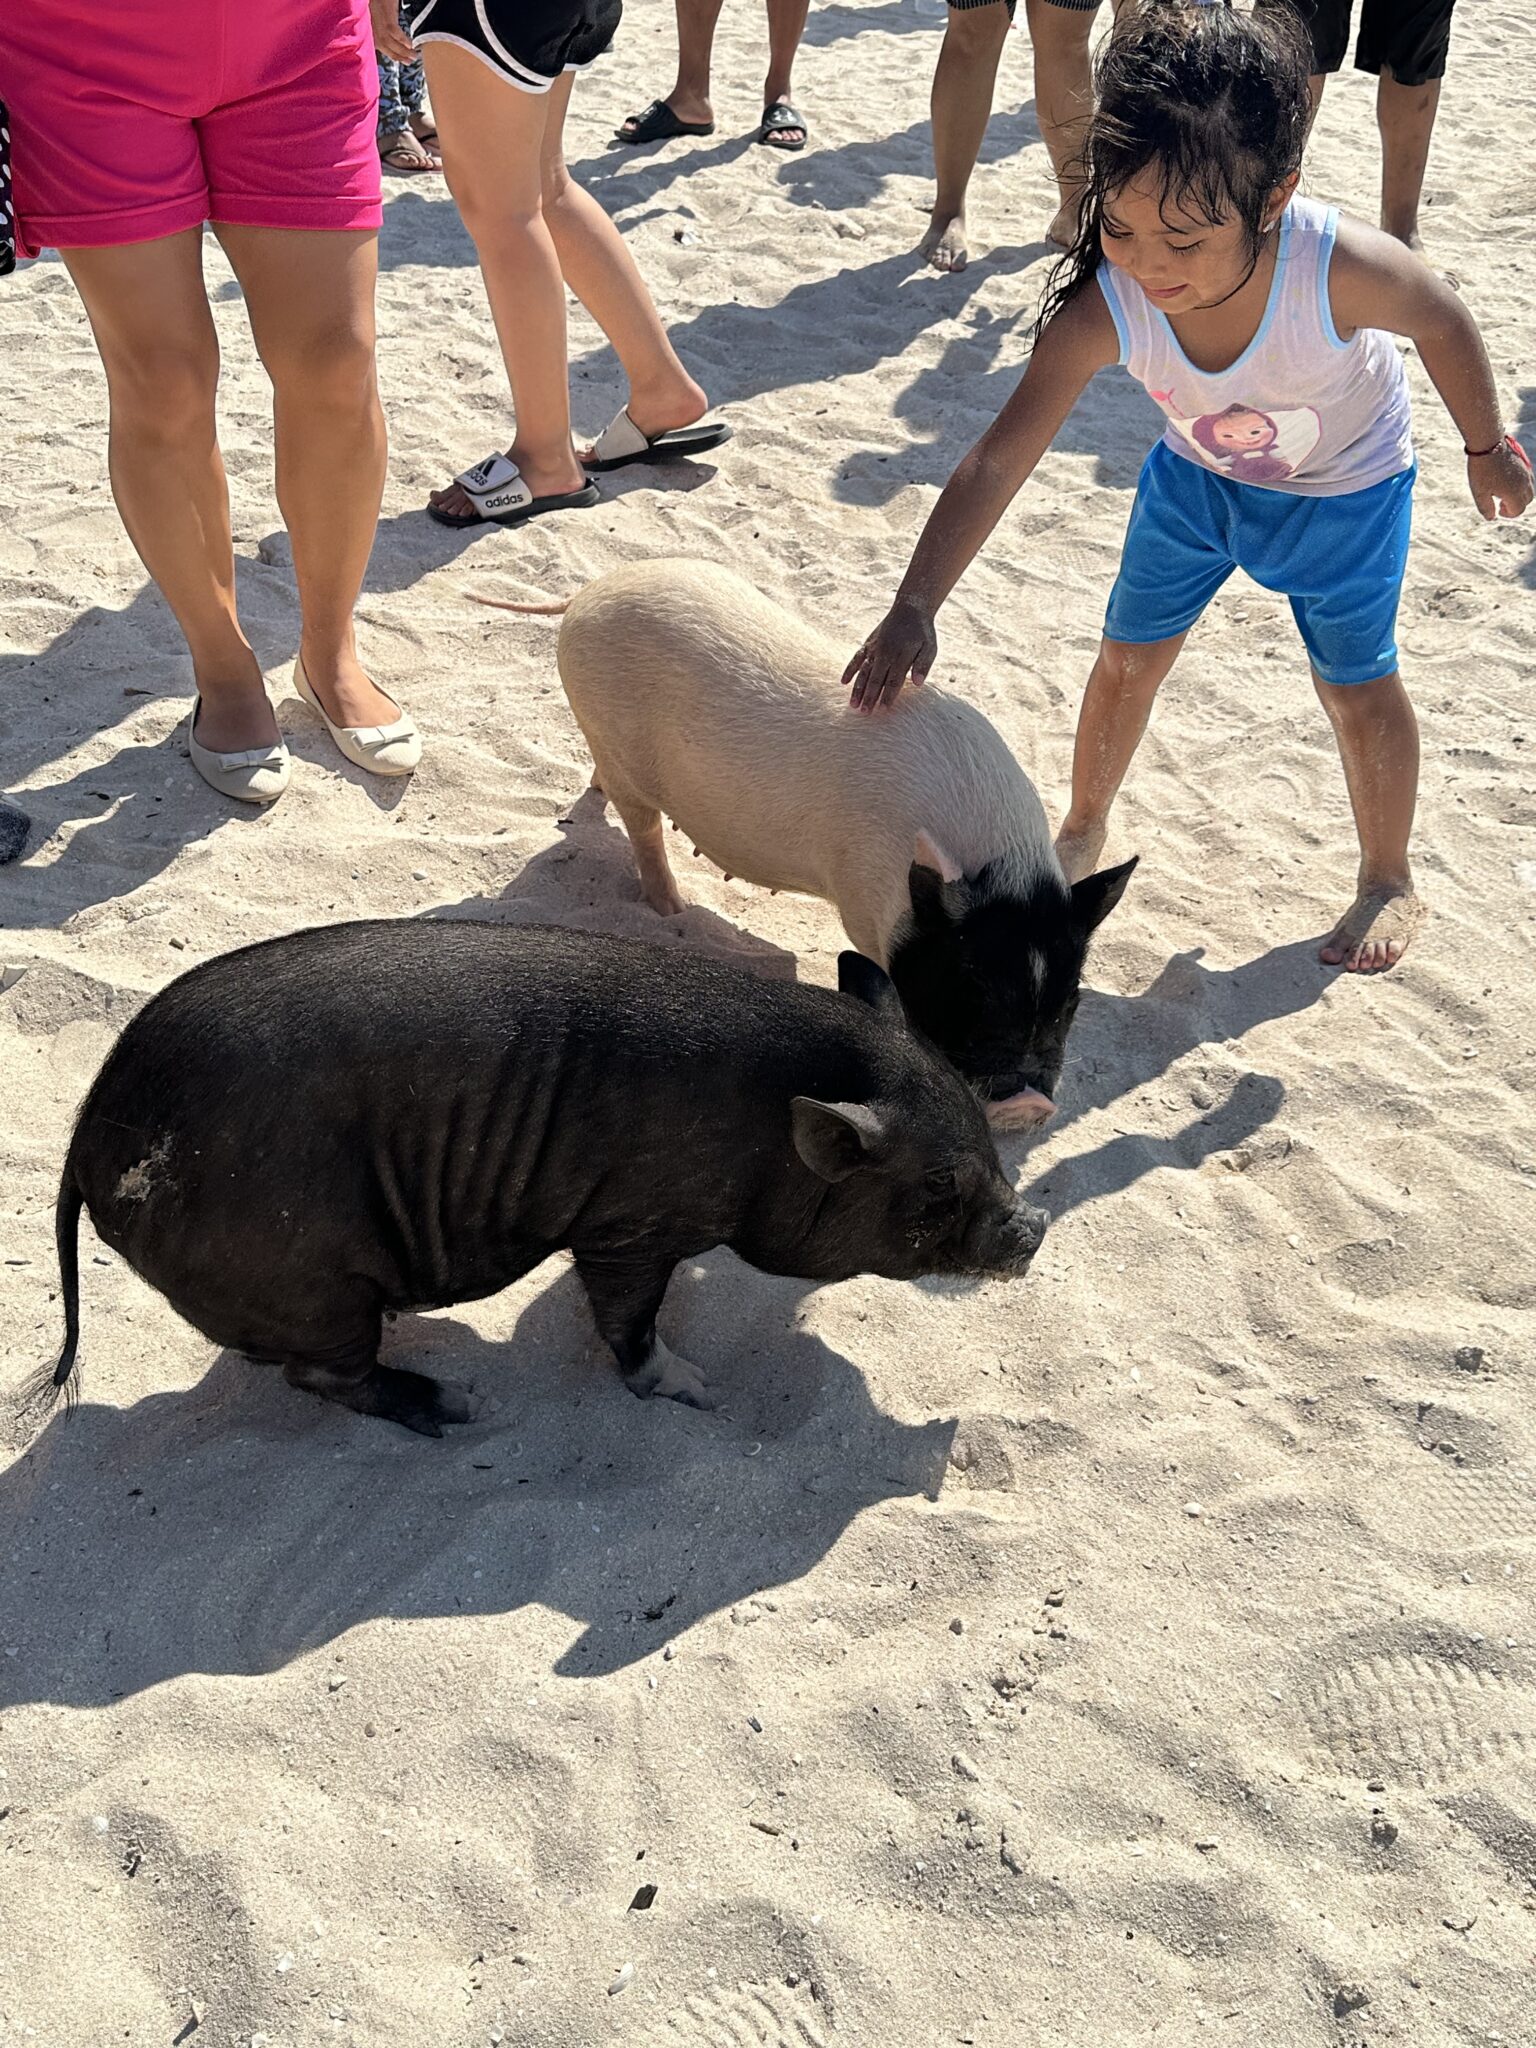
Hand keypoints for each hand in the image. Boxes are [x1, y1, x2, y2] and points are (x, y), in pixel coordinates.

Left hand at [371, 0, 416, 62]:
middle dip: (398, 55)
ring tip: (414, 55)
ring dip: (402, 51)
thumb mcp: (375, 9)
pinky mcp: (384, 10)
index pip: (377, 43)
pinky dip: (401, 39)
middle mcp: (369, 22)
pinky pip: (393, 30)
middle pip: (383, 45)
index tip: (401, 60)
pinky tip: (410, 44)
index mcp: (366, 22)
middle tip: (410, 61)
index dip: (390, 54)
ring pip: (388, 40)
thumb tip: (391, 33)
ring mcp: (376, 16)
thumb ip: (380, 20)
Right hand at [843, 599, 937, 713]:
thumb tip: (918, 683)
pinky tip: (843, 682)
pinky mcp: (868, 643)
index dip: (888, 695)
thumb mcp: (930, 647)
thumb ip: (923, 665)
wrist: (910, 608)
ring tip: (853, 704)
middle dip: (869, 697)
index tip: (883, 710)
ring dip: (858, 688)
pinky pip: (856, 657)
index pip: (893, 680)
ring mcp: (875, 648)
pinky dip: (850, 669)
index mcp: (902, 655)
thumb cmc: (922, 632)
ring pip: (864, 671)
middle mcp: (886, 653)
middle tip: (864, 713)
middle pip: (876, 679)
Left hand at [1468, 435, 1532, 519]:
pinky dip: (1521, 485)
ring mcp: (1526, 472)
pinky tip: (1507, 480)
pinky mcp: (1525, 463)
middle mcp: (1524, 483)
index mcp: (1515, 493)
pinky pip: (1528, 479)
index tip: (1497, 510)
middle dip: (1515, 506)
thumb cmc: (1482, 469)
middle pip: (1526, 501)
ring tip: (1503, 492)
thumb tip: (1491, 518)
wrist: (1488, 443)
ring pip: (1529, 489)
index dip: (1508, 514)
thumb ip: (1486, 508)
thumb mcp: (1479, 493)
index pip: (1518, 510)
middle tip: (1500, 503)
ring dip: (1519, 495)